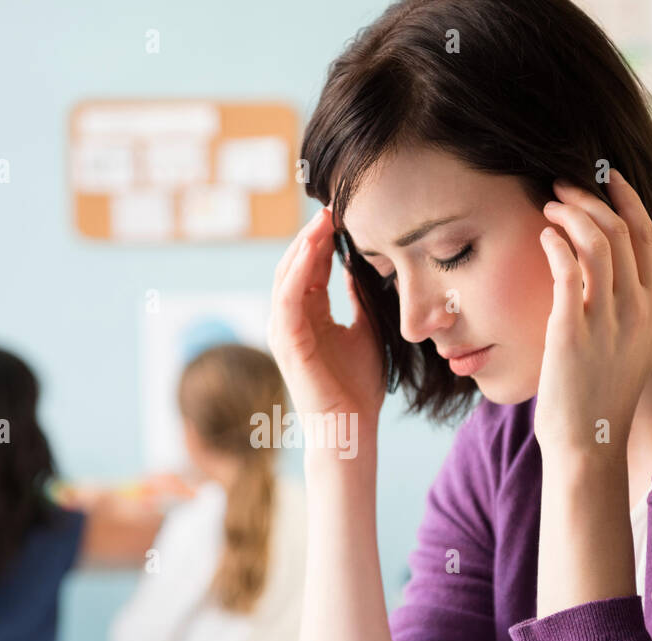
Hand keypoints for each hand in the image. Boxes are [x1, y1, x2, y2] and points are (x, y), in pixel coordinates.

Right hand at [267, 207, 385, 439]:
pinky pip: (286, 299)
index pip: (311, 268)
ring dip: (303, 246)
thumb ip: (358, 299)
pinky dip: (296, 273)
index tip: (344, 213)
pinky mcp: (287, 343)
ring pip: (287, 277)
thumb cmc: (359, 386)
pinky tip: (310, 250)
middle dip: (313, 235)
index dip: (324, 240)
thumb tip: (360, 266)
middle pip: (296, 266)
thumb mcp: (366, 329)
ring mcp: (285, 331)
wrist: (352, 425)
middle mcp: (292, 320)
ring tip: (322, 220)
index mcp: (310, 316)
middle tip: (332, 205)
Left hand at [533, 169, 651, 460]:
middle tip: (561, 187)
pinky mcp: (573, 331)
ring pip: (598, 243)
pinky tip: (544, 237)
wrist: (589, 443)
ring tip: (548, 206)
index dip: (629, 200)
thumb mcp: (640, 344)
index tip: (607, 177)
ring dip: (572, 215)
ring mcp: (607, 319)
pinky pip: (569, 271)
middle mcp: (636, 309)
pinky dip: (557, 245)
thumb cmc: (605, 395)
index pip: (649, 237)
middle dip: (591, 199)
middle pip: (621, 232)